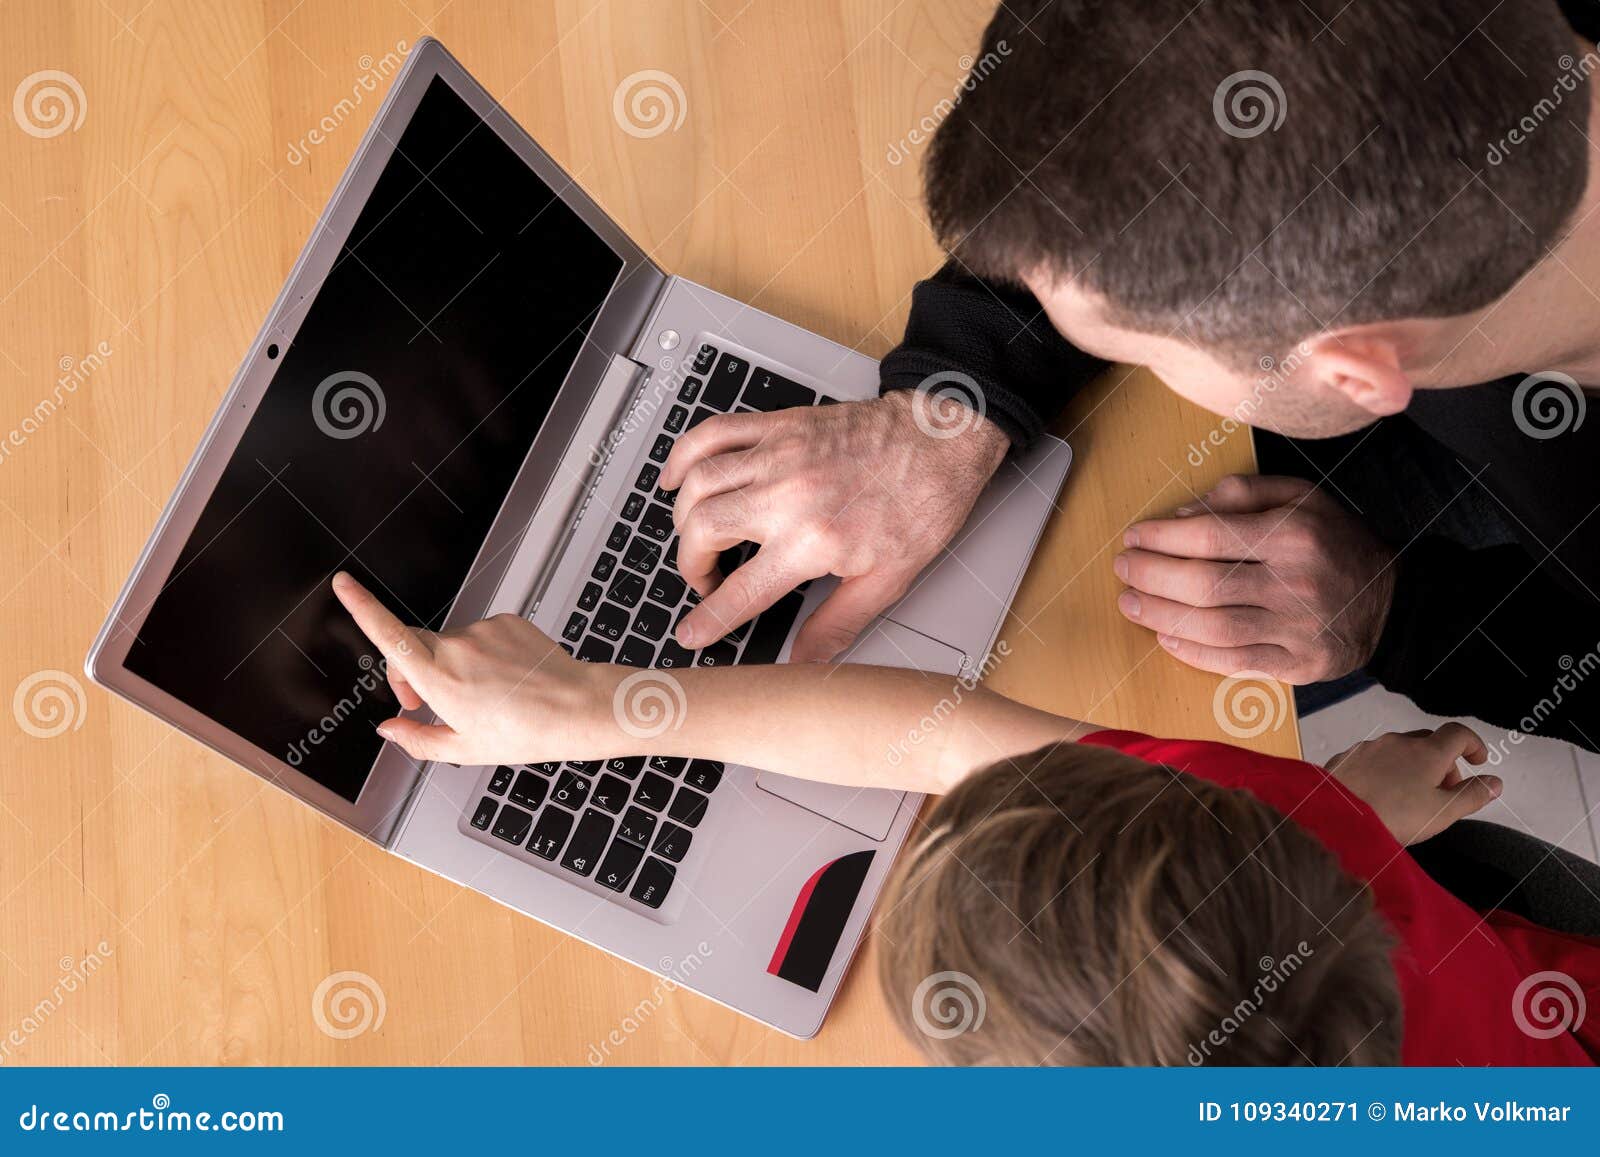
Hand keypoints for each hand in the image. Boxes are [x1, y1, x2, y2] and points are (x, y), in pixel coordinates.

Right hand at [330, 572, 624, 765]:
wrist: (576, 708)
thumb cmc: (525, 731)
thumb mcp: (464, 749)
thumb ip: (418, 738)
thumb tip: (390, 729)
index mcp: (440, 680)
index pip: (390, 636)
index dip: (361, 606)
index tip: (343, 585)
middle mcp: (458, 648)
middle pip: (413, 643)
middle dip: (409, 667)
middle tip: (421, 700)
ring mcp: (483, 630)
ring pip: (451, 642)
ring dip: (453, 663)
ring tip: (483, 694)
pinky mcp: (506, 620)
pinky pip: (481, 634)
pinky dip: (482, 653)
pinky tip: (504, 677)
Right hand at [659, 389, 1007, 660]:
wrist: (942, 442)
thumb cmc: (922, 502)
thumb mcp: (888, 580)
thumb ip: (837, 624)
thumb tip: (806, 661)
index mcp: (813, 540)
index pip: (742, 591)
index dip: (709, 618)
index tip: (691, 632)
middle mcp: (787, 495)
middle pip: (702, 530)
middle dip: (691, 565)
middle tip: (706, 580)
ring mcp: (778, 455)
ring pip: (699, 483)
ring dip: (684, 515)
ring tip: (695, 536)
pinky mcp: (779, 426)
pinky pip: (712, 433)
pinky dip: (684, 455)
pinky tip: (678, 477)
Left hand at [1115, 474, 1395, 683]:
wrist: (1391, 601)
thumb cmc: (1334, 541)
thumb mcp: (1299, 497)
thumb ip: (1241, 494)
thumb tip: (1183, 516)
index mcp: (1293, 535)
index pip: (1209, 538)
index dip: (1161, 540)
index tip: (1133, 538)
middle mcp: (1294, 583)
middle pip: (1203, 585)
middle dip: (1151, 577)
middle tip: (1123, 570)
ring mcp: (1296, 629)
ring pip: (1212, 628)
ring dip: (1160, 616)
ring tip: (1131, 603)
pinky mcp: (1297, 664)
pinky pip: (1232, 662)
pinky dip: (1192, 652)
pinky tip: (1165, 637)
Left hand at [1325, 724, 1500, 844]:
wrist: (1335, 817)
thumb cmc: (1390, 816)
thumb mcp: (1442, 812)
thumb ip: (1473, 795)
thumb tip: (1495, 782)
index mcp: (1427, 752)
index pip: (1458, 733)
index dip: (1473, 744)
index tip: (1478, 760)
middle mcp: (1397, 742)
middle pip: (1429, 741)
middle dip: (1443, 762)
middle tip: (1444, 791)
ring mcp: (1369, 747)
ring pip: (1399, 750)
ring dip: (1412, 767)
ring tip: (1411, 798)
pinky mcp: (1346, 758)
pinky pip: (1373, 759)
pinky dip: (1385, 771)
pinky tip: (1380, 795)